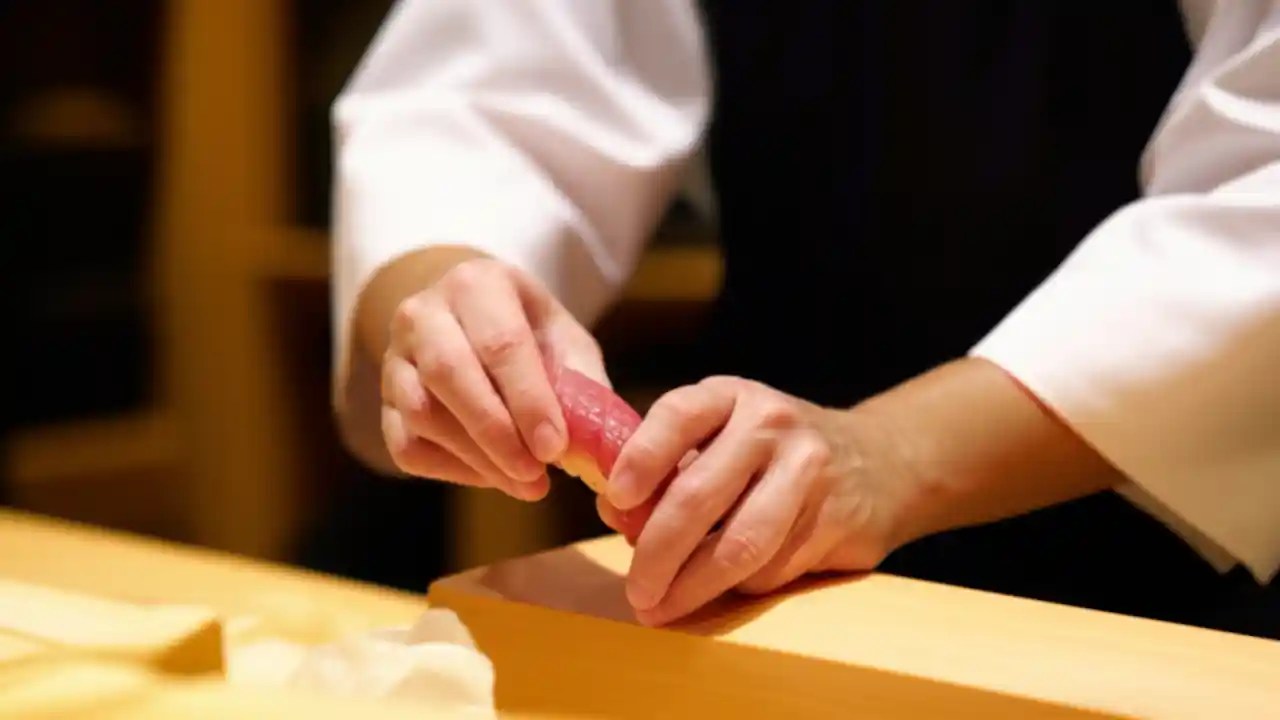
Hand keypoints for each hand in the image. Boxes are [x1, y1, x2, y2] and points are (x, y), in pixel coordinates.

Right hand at [380, 257, 606, 499]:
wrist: (467, 320)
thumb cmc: (526, 331)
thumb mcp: (563, 338)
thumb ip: (581, 384)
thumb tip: (593, 446)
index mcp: (477, 283)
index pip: (500, 343)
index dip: (528, 400)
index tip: (555, 448)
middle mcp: (423, 313)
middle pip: (449, 373)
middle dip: (496, 433)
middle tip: (536, 474)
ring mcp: (395, 357)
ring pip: (422, 413)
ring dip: (477, 458)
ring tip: (525, 482)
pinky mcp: (383, 400)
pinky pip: (406, 444)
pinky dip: (452, 471)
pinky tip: (492, 476)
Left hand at [604, 376, 917, 625]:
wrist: (879, 460)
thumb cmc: (772, 453)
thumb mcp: (723, 437)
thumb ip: (668, 468)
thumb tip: (615, 509)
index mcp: (732, 396)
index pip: (679, 416)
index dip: (642, 458)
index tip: (617, 499)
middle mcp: (772, 425)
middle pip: (700, 495)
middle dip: (657, 553)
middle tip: (635, 590)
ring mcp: (810, 471)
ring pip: (740, 545)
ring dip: (693, 587)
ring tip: (661, 608)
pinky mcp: (838, 519)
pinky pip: (774, 568)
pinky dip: (739, 587)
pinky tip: (724, 589)